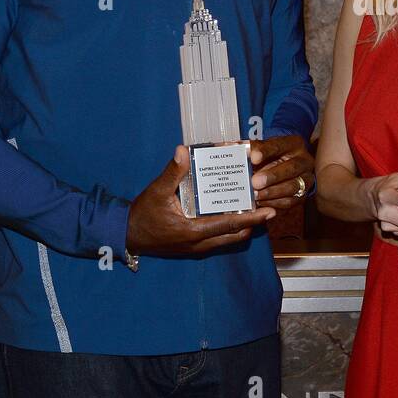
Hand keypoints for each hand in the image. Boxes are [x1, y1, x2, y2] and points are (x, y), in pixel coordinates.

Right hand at [126, 146, 274, 255]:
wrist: (127, 236)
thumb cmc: (143, 214)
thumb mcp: (156, 191)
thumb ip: (173, 172)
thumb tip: (184, 150)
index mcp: (194, 231)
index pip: (230, 225)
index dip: (252, 218)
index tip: (269, 212)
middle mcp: (200, 243)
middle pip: (235, 236)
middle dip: (253, 223)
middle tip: (266, 207)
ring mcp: (197, 247)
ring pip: (228, 240)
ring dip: (242, 227)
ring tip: (253, 209)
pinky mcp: (193, 247)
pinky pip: (219, 240)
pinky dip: (229, 230)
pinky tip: (231, 214)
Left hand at [249, 134, 315, 211]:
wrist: (283, 168)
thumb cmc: (270, 157)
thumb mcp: (263, 148)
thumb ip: (252, 148)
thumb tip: (235, 147)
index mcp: (294, 144)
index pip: (280, 145)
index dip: (266, 151)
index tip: (253, 157)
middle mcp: (304, 161)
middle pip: (291, 168)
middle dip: (272, 176)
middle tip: (254, 182)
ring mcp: (306, 179)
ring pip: (292, 187)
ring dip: (272, 192)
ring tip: (255, 195)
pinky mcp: (303, 195)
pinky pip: (291, 201)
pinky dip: (275, 203)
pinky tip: (261, 203)